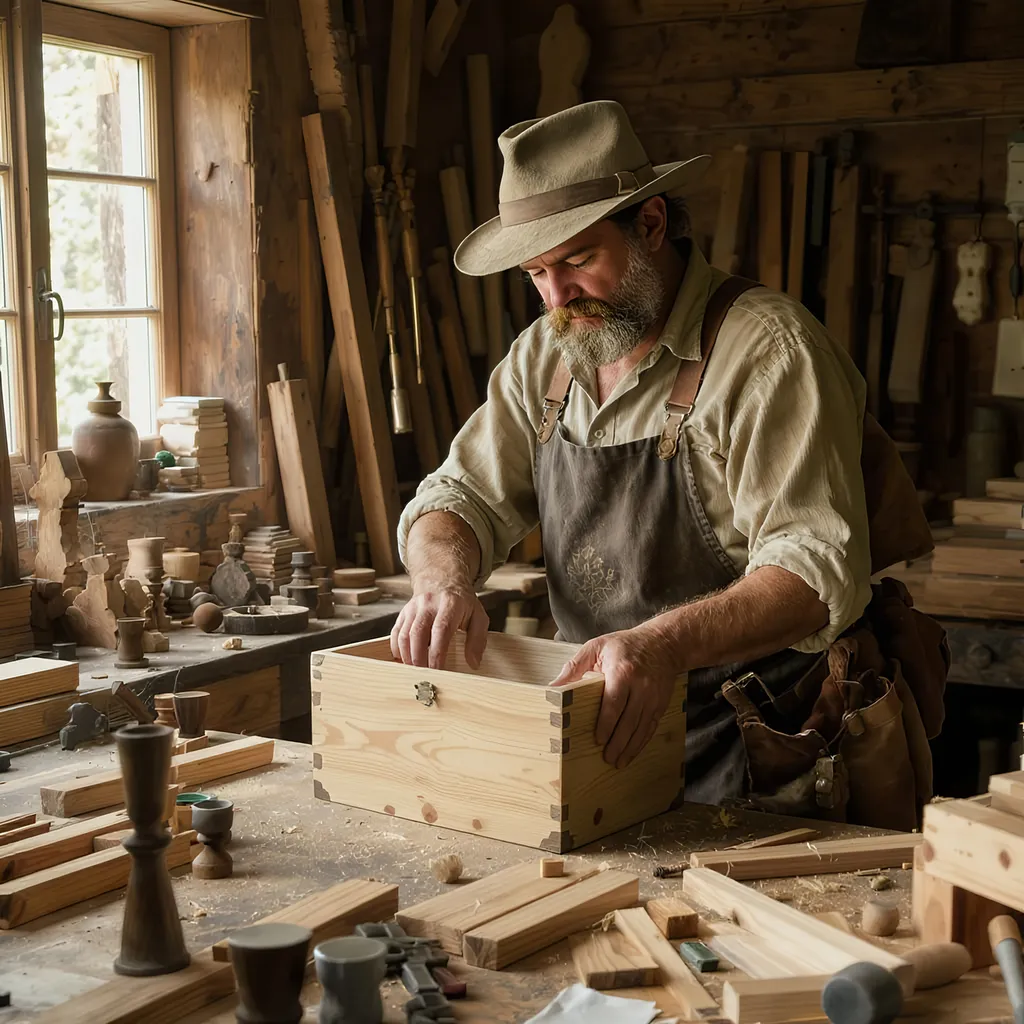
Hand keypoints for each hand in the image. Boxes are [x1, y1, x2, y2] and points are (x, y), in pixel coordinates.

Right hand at [390, 580, 488, 669]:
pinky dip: (397, 648)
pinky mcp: (404, 612)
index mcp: (450, 604)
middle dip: (419, 658)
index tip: (438, 670)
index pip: (441, 629)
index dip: (437, 652)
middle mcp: (429, 603)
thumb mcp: (478, 616)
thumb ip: (478, 639)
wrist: (442, 580)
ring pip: (404, 634)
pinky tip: (404, 660)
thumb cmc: (461, 602)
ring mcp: (414, 607)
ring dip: (407, 656)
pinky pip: (396, 632)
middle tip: (424, 675)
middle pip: (418, 633)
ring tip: (415, 671)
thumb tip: (474, 663)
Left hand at [551, 625, 678, 767]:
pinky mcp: (661, 702)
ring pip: (641, 726)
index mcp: (622, 671)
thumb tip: (552, 687)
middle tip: (607, 758)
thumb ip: (573, 667)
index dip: (606, 723)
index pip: (614, 702)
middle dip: (618, 741)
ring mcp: (653, 695)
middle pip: (629, 719)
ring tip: (618, 761)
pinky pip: (651, 726)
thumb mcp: (596, 647)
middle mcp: (640, 685)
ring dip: (630, 746)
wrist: (663, 643)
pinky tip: (633, 751)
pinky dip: (642, 741)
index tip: (598, 739)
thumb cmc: (625, 645)